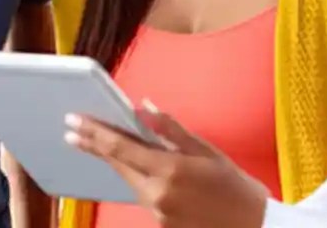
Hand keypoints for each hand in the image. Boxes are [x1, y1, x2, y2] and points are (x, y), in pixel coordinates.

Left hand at [65, 100, 268, 227]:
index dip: (94, 134)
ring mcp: (158, 213)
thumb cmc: (235, 186)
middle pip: (119, 165)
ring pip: (131, 181)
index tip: (73, 122)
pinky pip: (145, 195)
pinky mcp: (161, 225)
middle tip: (74, 131)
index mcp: (170, 170)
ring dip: (119, 162)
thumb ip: (172, 131)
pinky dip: (140, 179)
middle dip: (97, 146)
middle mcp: (158, 194)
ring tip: (101, 144)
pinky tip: (140, 169)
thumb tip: (145, 109)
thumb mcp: (208, 151)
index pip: (121, 148)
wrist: (252, 227)